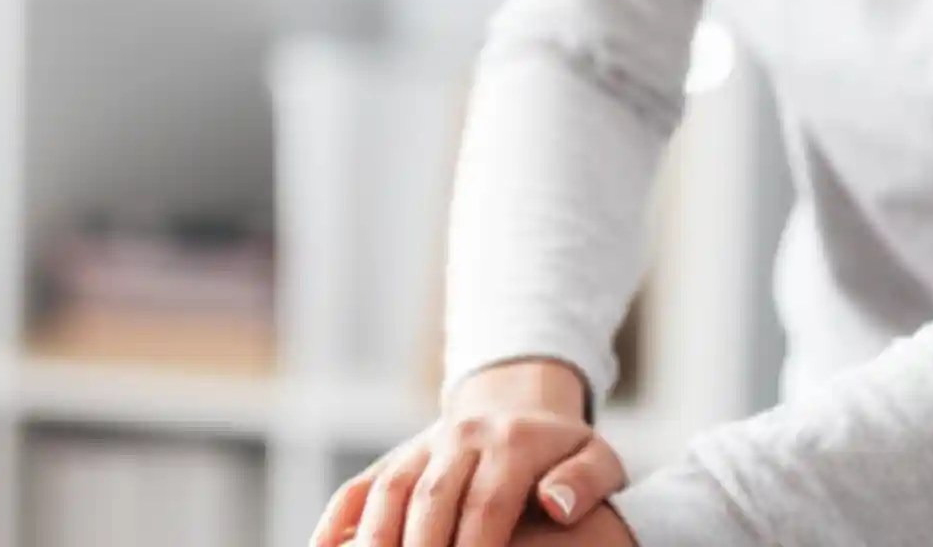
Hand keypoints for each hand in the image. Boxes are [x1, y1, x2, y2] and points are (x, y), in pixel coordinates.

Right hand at [310, 359, 627, 546]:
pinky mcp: (393, 458)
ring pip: (388, 492)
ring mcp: (421, 447)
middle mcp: (461, 438)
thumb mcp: (596, 457)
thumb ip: (586, 481)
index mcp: (512, 442)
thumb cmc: (563, 449)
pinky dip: (336, 522)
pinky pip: (357, 488)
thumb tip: (557, 506)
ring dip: (375, 541)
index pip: (487, 503)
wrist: (518, 399)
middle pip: (431, 500)